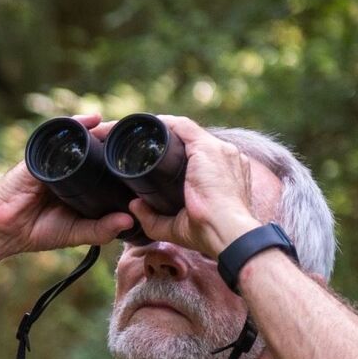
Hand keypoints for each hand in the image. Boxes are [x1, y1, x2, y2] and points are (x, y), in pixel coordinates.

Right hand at [0, 113, 135, 258]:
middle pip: (92, 148)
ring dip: (98, 129)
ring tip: (117, 125)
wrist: (4, 231)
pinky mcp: (38, 156)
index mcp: (77, 183)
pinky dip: (74, 126)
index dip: (119, 160)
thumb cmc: (37, 231)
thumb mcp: (76, 232)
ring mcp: (51, 160)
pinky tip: (91, 120)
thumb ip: (101, 229)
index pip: (101, 166)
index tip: (142, 156)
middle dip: (111, 140)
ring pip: (78, 138)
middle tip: (135, 137)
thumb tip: (130, 221)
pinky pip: (57, 136)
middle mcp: (66, 168)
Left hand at [124, 114, 264, 258]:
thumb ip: (154, 218)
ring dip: (155, 129)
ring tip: (130, 132)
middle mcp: (223, 156)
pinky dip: (160, 124)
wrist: (228, 233)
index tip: (149, 156)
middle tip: (132, 143)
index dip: (172, 153)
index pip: (194, 155)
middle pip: (187, 139)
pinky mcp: (207, 148)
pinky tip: (143, 126)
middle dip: (160, 139)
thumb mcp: (176, 227)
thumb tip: (135, 205)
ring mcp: (217, 149)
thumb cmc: (209, 233)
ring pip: (182, 129)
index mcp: (223, 172)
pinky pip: (181, 126)